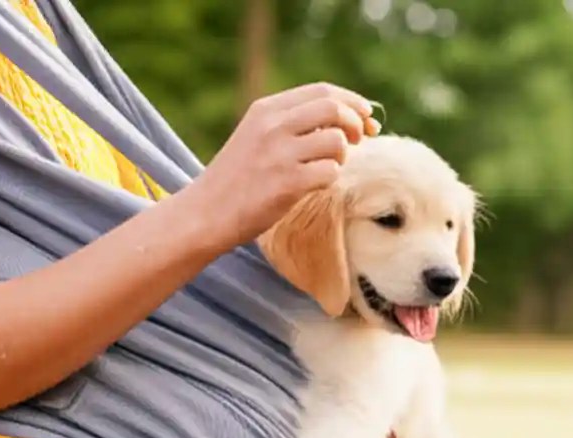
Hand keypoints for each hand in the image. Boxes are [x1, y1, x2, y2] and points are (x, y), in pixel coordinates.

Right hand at [182, 83, 380, 253]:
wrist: (206, 212)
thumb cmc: (240, 177)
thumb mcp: (258, 135)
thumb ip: (295, 123)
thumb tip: (356, 119)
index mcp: (266, 109)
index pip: (323, 91)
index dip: (352, 102)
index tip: (366, 116)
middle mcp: (272, 126)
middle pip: (334, 109)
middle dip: (356, 124)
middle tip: (359, 141)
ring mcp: (279, 154)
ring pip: (337, 141)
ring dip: (343, 156)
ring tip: (327, 167)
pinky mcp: (287, 183)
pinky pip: (331, 172)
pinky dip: (331, 179)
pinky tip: (315, 185)